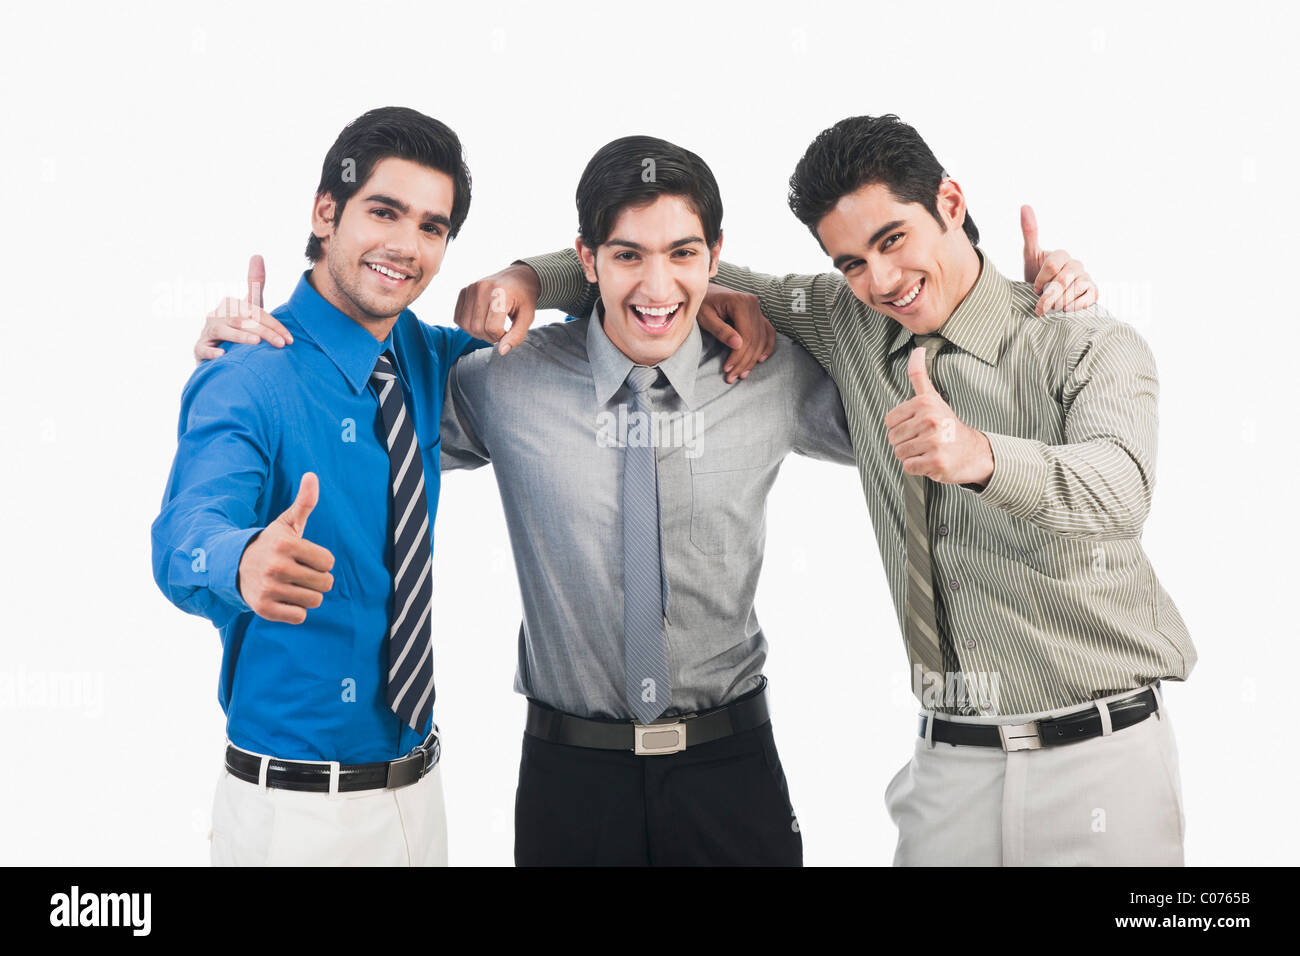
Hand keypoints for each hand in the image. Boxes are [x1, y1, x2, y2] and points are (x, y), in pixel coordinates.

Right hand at [195, 254, 293, 362]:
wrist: (218, 350)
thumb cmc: (238, 326)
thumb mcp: (249, 306)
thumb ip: (255, 284)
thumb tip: (257, 255)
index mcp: (230, 304)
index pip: (255, 311)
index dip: (273, 325)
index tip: (289, 338)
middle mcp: (216, 315)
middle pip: (241, 320)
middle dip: (263, 331)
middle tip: (281, 343)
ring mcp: (207, 331)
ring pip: (221, 331)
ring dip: (239, 336)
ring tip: (256, 342)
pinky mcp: (199, 348)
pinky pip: (202, 349)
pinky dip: (211, 351)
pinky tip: (222, 355)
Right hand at [237, 472, 334, 623]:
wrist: (234, 566)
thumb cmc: (270, 544)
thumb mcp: (286, 523)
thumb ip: (304, 502)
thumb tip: (312, 475)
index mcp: (286, 545)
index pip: (328, 562)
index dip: (321, 561)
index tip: (306, 558)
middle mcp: (277, 567)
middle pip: (325, 583)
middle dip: (317, 579)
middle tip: (300, 573)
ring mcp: (269, 589)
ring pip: (314, 601)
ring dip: (307, 595)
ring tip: (292, 585)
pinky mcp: (264, 609)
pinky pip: (300, 617)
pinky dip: (296, 611)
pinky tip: (284, 598)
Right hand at [452, 264, 540, 355]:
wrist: (519, 277)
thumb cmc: (524, 298)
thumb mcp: (528, 316)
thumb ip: (517, 335)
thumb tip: (502, 351)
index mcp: (500, 293)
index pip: (492, 328)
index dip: (501, 337)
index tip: (508, 333)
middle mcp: (482, 288)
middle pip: (477, 328)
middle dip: (489, 337)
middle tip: (501, 332)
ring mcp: (470, 288)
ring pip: (466, 325)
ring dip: (479, 333)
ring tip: (491, 327)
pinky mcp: (464, 291)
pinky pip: (459, 318)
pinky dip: (469, 325)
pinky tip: (481, 321)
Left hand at [697, 284, 775, 383]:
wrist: (703, 291)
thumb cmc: (701, 304)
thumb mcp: (705, 317)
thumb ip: (720, 330)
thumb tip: (738, 345)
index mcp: (740, 302)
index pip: (746, 335)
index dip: (738, 356)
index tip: (727, 370)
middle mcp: (753, 303)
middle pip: (754, 339)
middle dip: (744, 361)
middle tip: (732, 377)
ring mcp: (757, 308)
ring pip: (761, 339)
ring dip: (753, 359)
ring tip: (742, 374)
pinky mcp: (758, 314)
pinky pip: (768, 332)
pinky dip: (767, 346)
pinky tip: (760, 360)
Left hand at [885, 348, 993, 485]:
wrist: (974, 452)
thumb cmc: (948, 425)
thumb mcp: (933, 398)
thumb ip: (919, 376)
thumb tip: (916, 350)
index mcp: (925, 404)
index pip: (889, 421)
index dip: (900, 427)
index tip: (918, 427)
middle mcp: (930, 421)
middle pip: (893, 438)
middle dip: (906, 442)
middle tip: (925, 440)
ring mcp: (934, 442)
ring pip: (899, 453)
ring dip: (911, 455)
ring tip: (928, 450)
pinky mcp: (935, 461)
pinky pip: (908, 467)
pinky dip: (917, 468)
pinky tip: (931, 460)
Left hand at [1020, 205, 1097, 315]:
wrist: (1047, 297)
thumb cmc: (1038, 275)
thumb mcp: (1031, 255)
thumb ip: (1030, 232)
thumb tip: (1025, 205)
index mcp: (1061, 255)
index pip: (1052, 266)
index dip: (1040, 280)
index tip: (1034, 287)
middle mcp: (1076, 265)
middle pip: (1062, 281)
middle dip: (1047, 297)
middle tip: (1039, 307)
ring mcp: (1086, 278)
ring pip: (1072, 292)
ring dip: (1058, 304)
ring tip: (1050, 308)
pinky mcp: (1093, 292)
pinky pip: (1086, 300)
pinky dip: (1073, 307)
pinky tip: (1065, 309)